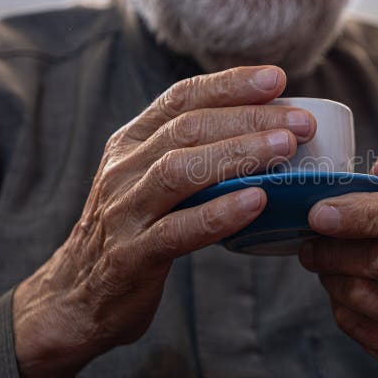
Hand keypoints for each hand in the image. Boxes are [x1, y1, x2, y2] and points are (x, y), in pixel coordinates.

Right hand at [12, 65, 314, 377]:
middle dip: (249, 118)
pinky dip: (219, 213)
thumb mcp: (151, 182)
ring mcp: (123, 211)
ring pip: (181, 170)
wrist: (75, 298)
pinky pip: (177, 230)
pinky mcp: (131, 256)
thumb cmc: (133, 233)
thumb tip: (266, 132)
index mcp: (131, 144)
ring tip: (285, 149)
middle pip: (189, 128)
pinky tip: (256, 202)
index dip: (229, 84)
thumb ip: (192, 155)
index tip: (277, 78)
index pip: (181, 99)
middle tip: (301, 122)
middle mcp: (124, 169)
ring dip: (239, 155)